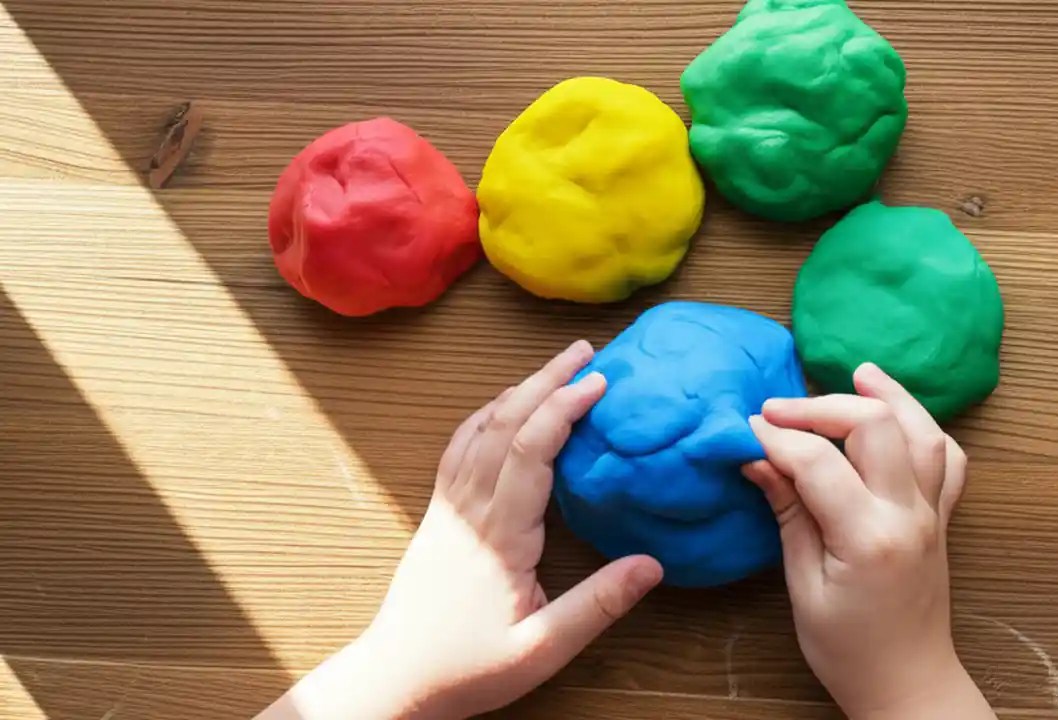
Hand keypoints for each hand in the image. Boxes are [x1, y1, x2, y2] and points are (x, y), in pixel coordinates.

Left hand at [259, 341, 663, 719]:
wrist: (395, 678)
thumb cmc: (467, 668)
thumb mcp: (541, 650)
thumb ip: (597, 606)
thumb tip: (652, 565)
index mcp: (498, 537)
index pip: (531, 452)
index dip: (564, 409)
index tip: (600, 382)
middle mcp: (468, 510)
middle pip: (505, 425)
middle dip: (546, 380)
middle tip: (586, 350)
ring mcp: (447, 507)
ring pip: (479, 429)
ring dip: (518, 390)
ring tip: (554, 366)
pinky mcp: (439, 513)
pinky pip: (459, 447)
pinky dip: (486, 415)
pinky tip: (503, 406)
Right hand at [744, 363, 993, 719]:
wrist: (908, 684)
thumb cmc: (848, 650)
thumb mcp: (803, 587)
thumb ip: (789, 515)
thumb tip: (759, 459)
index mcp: (868, 538)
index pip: (817, 462)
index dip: (776, 437)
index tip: (745, 431)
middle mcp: (909, 516)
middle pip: (876, 426)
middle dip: (823, 406)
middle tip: (780, 410)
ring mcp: (933, 514)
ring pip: (924, 431)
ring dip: (889, 397)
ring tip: (856, 373)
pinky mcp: (942, 518)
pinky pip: (948, 461)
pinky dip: (925, 428)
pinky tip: (899, 415)